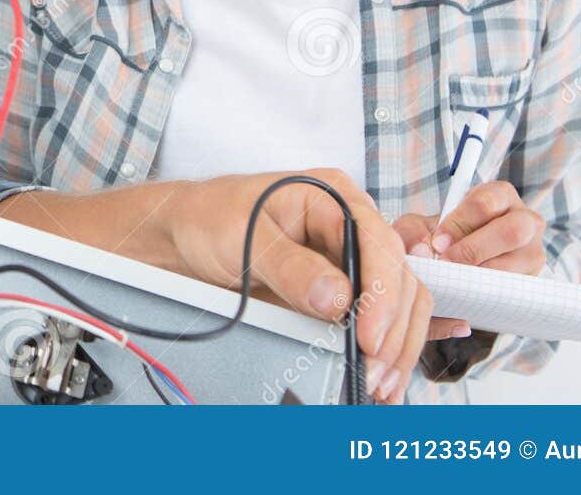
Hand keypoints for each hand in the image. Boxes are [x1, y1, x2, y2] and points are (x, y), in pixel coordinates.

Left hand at [162, 168, 431, 402]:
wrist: (181, 236)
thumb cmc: (208, 218)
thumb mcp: (241, 235)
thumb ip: (289, 265)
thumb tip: (337, 297)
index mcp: (332, 197)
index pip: (379, 244)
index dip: (382, 293)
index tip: (370, 336)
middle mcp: (349, 227)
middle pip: (399, 278)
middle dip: (393, 329)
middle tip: (375, 371)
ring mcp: (348, 261)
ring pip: (399, 303)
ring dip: (396, 346)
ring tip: (380, 384)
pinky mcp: (339, 293)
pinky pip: (378, 319)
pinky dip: (385, 350)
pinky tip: (379, 376)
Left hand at [394, 180, 544, 337]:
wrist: (459, 262)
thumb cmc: (442, 236)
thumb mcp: (421, 226)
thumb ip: (412, 232)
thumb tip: (421, 251)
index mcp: (499, 195)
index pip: (484, 203)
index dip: (459, 223)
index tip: (437, 243)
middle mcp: (526, 220)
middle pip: (511, 231)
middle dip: (474, 250)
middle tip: (446, 263)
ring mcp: (534, 251)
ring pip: (518, 262)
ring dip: (482, 274)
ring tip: (455, 279)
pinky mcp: (534, 278)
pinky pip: (518, 287)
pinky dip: (490, 291)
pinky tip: (469, 292)